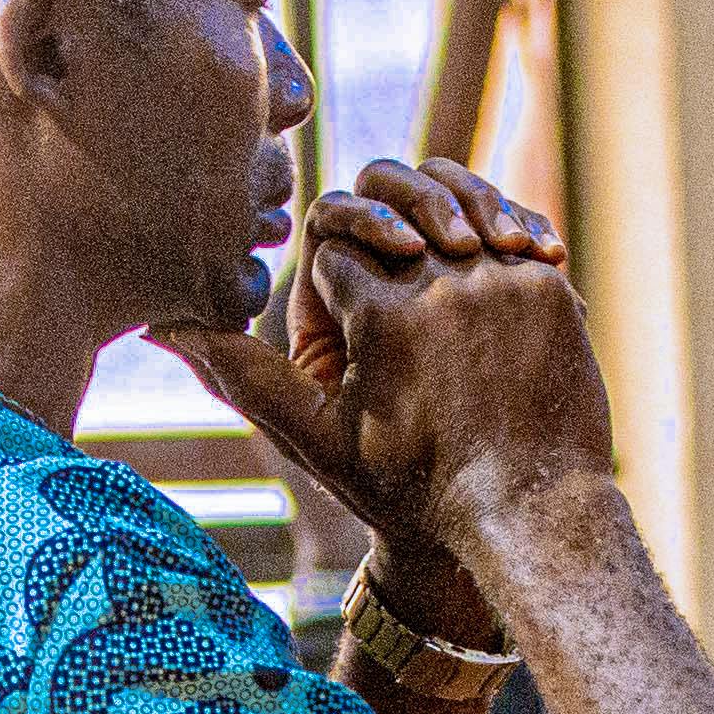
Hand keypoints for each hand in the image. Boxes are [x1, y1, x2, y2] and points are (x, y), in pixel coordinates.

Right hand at [160, 159, 608, 589]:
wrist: (526, 513)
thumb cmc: (412, 490)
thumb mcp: (316, 438)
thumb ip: (245, 375)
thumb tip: (165, 329)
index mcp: (378, 316)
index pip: (332, 246)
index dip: (330, 279)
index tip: (350, 325)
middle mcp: (440, 283)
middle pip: (391, 203)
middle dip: (383, 229)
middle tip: (395, 272)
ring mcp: (502, 279)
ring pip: (454, 200)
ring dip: (440, 216)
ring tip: (440, 258)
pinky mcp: (548, 284)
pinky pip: (511, 228)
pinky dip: (494, 237)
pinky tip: (489, 271)